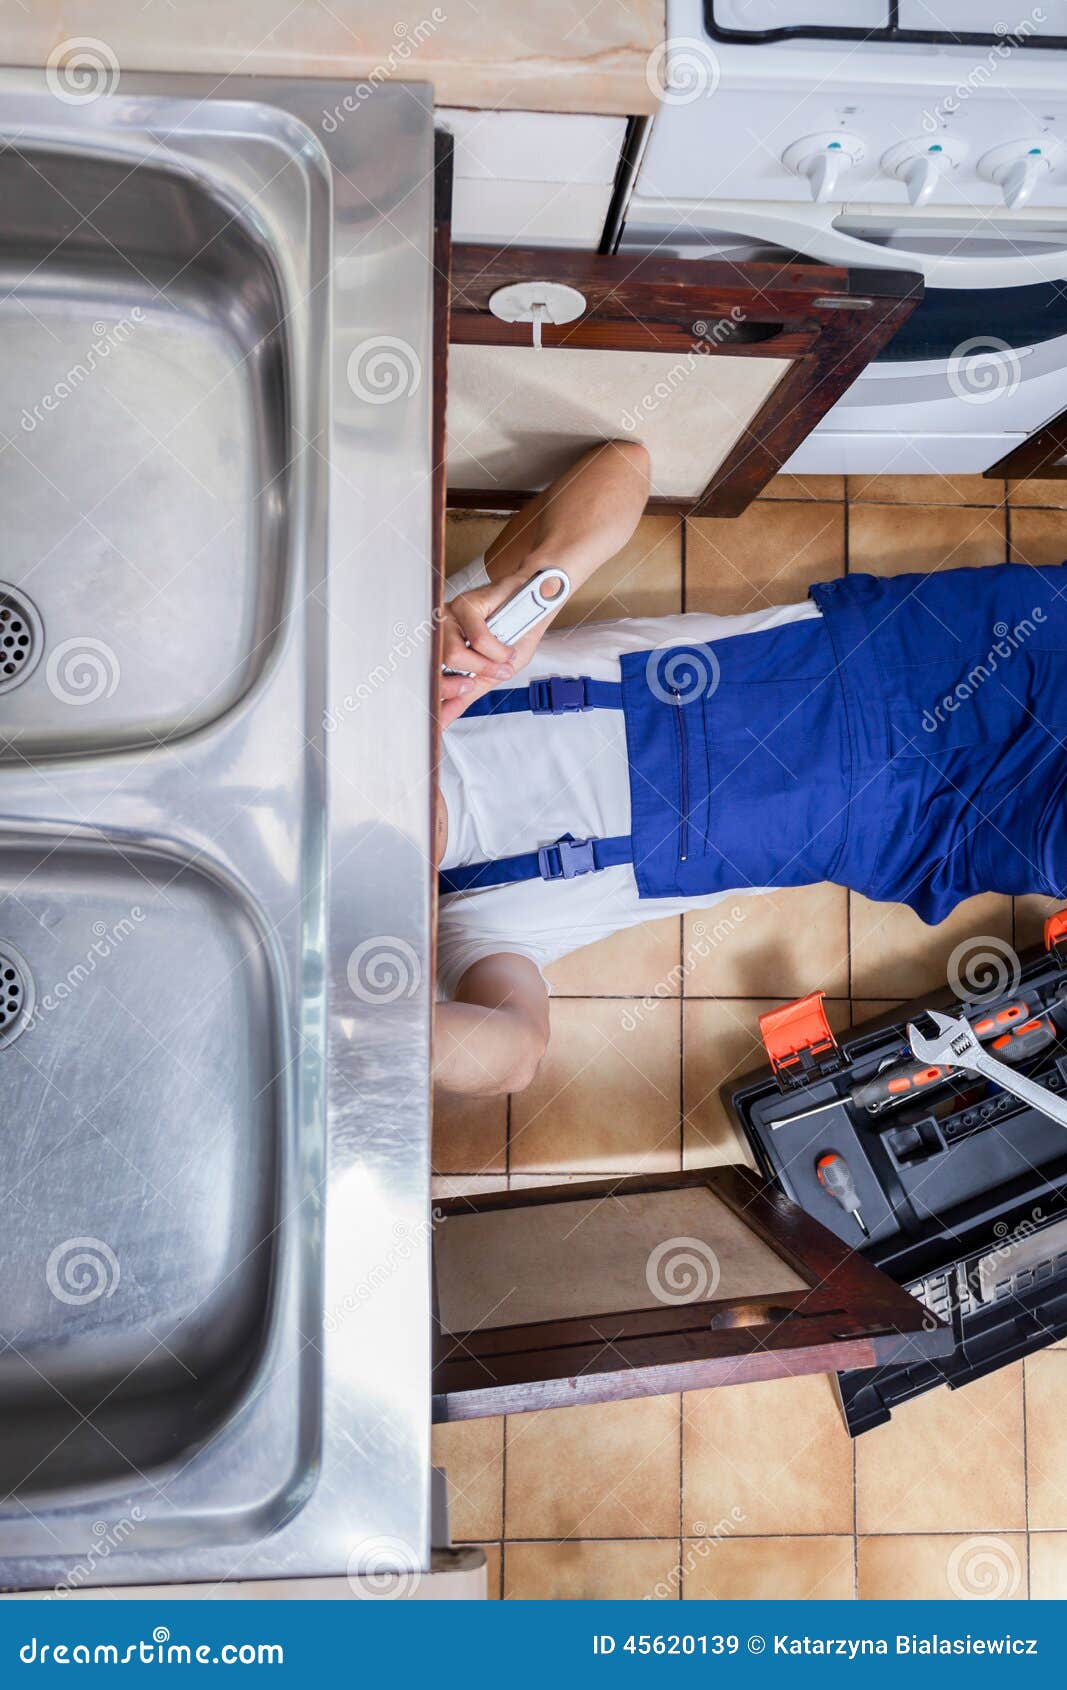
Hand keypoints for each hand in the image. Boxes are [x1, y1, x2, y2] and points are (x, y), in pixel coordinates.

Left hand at [440, 567, 557, 727]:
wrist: (537, 606)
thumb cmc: (515, 635)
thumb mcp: (492, 675)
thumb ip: (468, 693)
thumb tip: (445, 720)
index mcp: (441, 650)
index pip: (429, 679)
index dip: (433, 702)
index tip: (436, 725)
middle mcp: (440, 633)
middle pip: (436, 669)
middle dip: (460, 685)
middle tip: (476, 684)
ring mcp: (450, 616)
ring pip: (454, 654)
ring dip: (485, 665)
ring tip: (503, 661)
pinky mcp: (465, 603)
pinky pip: (477, 638)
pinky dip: (497, 650)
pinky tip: (507, 649)